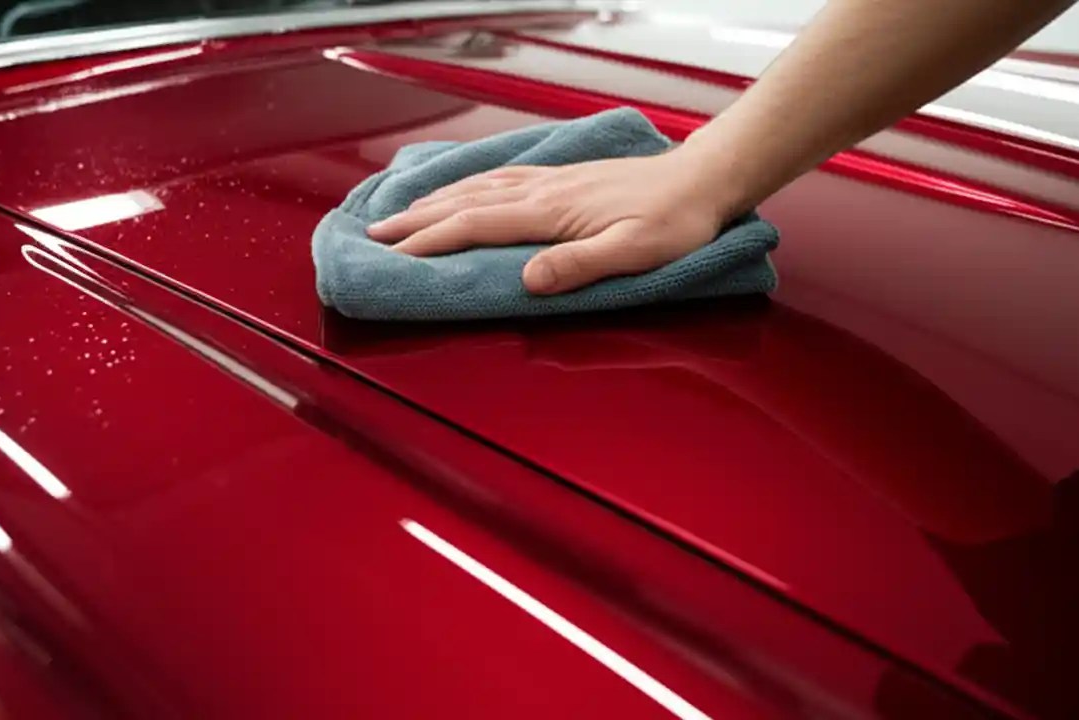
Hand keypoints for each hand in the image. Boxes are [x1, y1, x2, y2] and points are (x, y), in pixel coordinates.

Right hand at [365, 148, 732, 294]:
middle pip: (465, 202)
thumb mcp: (634, 253)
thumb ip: (579, 266)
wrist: (703, 179)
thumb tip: (527, 280)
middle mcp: (543, 191)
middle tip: (375, 234)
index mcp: (552, 213)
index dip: (430, 240)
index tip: (392, 253)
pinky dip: (468, 183)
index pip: (475, 225)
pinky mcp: (564, 178)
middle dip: (416, 220)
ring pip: (479, 186)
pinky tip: (462, 187)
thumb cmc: (676, 222)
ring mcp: (552, 181)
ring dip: (436, 200)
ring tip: (402, 212)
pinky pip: (501, 178)